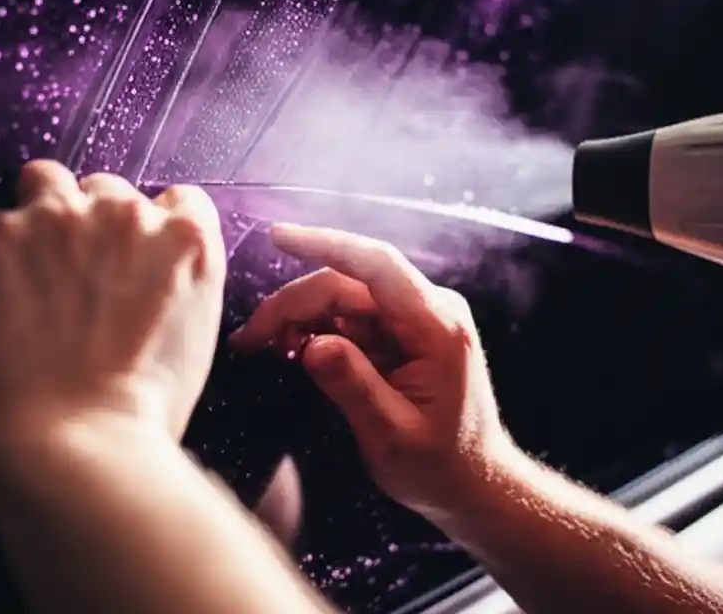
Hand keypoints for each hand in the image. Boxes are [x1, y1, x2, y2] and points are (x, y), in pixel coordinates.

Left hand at [0, 161, 226, 448]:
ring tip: (29, 274)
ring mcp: (64, 217)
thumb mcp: (194, 336)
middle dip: (92, 224)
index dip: (150, 230)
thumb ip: (175, 282)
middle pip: (108, 188)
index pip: (178, 200)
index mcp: (188, 240)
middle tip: (75, 279)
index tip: (131, 260)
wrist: (77, 445)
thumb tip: (144, 276)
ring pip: (46, 181)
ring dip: (39, 216)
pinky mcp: (3, 235)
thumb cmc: (140, 414)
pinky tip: (0, 303)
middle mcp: (131, 213)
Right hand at [230, 224, 508, 517]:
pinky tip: (293, 350)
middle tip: (249, 337)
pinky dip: (318, 329)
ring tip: (264, 346)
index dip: (325, 244)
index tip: (278, 238)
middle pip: (349, 284)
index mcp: (436, 326)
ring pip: (345, 298)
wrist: (472, 483)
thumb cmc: (440, 466)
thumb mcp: (392, 435)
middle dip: (295, 303)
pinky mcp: (403, 334)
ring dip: (302, 316)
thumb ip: (354, 387)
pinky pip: (353, 318)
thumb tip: (312, 346)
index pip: (377, 266)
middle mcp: (430, 311)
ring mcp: (417, 320)